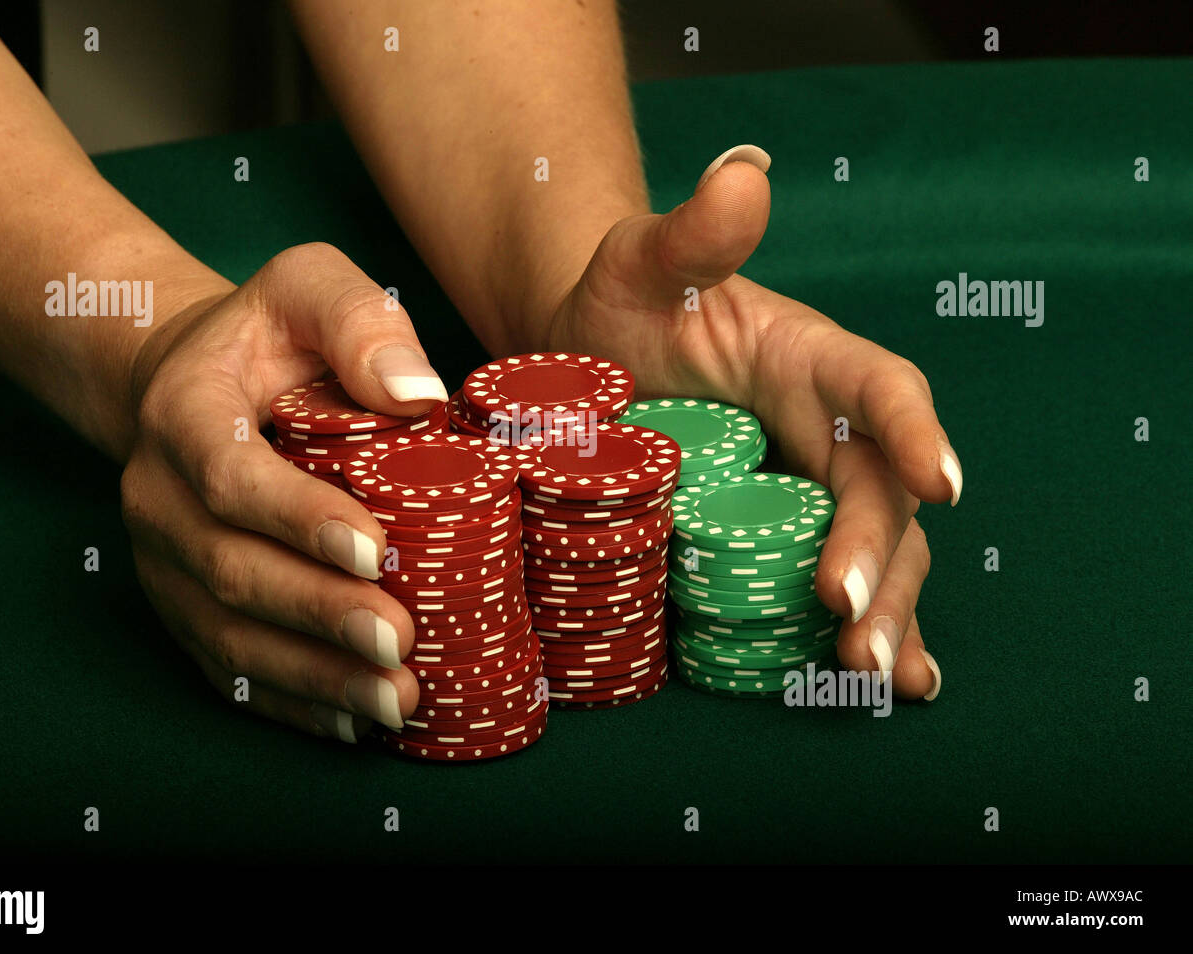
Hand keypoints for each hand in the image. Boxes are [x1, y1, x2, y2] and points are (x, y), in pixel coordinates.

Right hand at [121, 243, 450, 739]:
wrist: (192, 384)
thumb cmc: (267, 338)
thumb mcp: (309, 287)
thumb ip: (360, 322)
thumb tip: (421, 394)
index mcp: (183, 414)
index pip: (230, 474)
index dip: (297, 517)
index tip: (373, 550)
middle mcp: (157, 498)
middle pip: (232, 570)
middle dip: (320, 613)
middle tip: (400, 641)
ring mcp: (164, 564)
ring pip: (229, 636)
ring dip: (314, 676)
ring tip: (394, 700)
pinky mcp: (184, 606)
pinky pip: (228, 669)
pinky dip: (291, 702)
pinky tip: (355, 722)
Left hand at [546, 146, 958, 699]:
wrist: (584, 360)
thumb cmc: (616, 303)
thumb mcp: (639, 262)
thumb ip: (691, 232)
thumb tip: (742, 172)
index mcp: (809, 360)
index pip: (879, 389)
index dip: (912, 430)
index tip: (937, 481)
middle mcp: (825, 430)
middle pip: (882, 495)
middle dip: (879, 558)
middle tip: (851, 620)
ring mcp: (806, 492)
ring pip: (876, 553)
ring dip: (885, 613)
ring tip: (875, 672)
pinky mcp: (779, 540)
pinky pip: (837, 587)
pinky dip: (873, 630)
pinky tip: (899, 683)